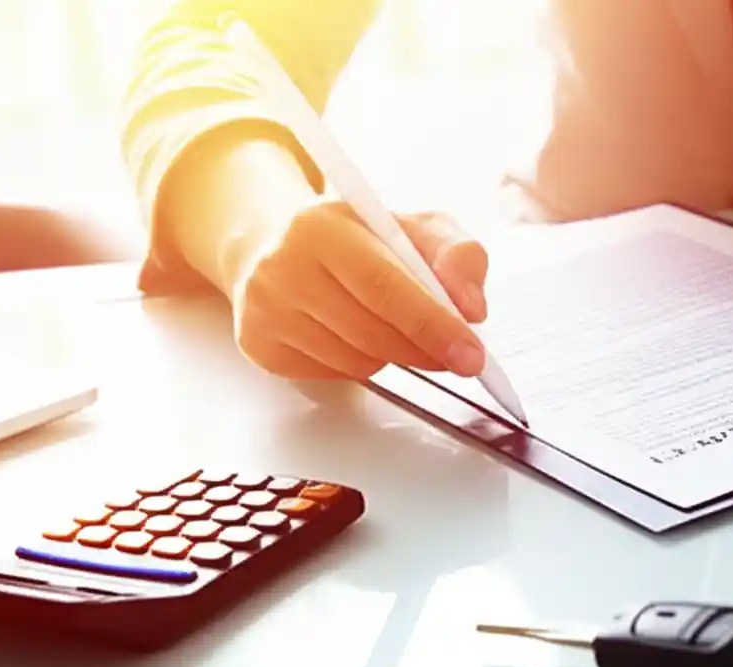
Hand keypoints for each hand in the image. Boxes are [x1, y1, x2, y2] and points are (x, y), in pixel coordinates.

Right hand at [229, 201, 489, 379]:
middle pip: (372, 332)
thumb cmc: (355, 236)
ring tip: (397, 329)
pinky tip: (357, 336)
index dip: (433, 325)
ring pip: (356, 361)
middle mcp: (283, 266)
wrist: (274, 243)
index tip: (472, 355)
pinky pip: (332, 375)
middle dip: (426, 351)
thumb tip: (472, 309)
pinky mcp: (260, 345)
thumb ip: (458, 256)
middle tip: (459, 356)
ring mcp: (265, 309)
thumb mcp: (414, 227)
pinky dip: (360, 364)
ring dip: (394, 357)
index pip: (385, 286)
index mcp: (323, 226)